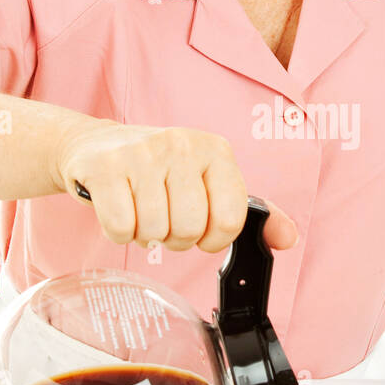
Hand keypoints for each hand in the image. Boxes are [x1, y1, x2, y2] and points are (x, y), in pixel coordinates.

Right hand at [50, 119, 297, 252]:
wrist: (96, 144)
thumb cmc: (159, 170)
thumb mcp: (209, 182)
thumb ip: (251, 214)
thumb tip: (288, 239)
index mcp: (216, 150)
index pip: (230, 220)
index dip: (212, 239)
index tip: (200, 230)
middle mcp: (182, 145)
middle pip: (190, 230)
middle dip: (175, 238)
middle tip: (163, 217)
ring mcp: (141, 154)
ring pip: (154, 232)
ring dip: (145, 234)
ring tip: (140, 208)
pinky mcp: (105, 167)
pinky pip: (121, 228)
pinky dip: (118, 232)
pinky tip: (119, 208)